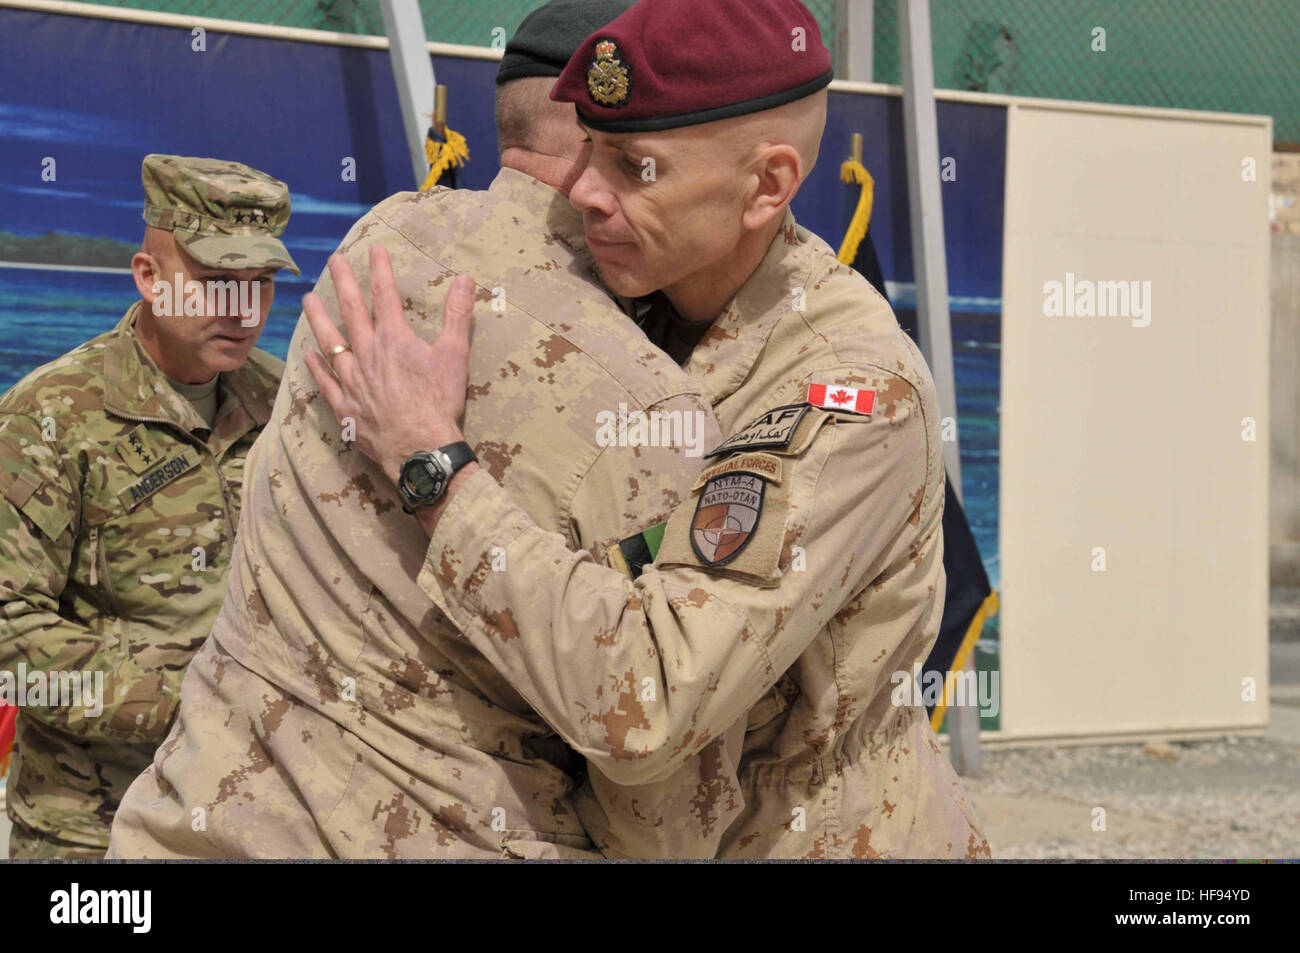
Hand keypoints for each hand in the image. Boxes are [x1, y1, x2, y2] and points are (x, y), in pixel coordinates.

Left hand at [303, 245, 475, 483]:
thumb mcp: (455, 355)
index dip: (380, 270)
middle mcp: (368, 354)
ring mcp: (352, 380)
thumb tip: (466, 278)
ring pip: (331, 342)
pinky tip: (308, 354)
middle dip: (343, 282)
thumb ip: (457, 314)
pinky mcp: (346, 407)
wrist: (421, 448)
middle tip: (333, 260)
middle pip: (352, 311)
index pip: (385, 295)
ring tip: (309, 299)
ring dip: (319, 318)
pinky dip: (316, 366)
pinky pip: (326, 382)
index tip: (375, 250)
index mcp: (395, 339)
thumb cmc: (440, 402)